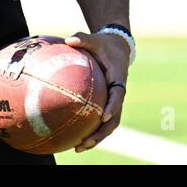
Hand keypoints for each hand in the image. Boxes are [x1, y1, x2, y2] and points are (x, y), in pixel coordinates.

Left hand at [64, 31, 130, 151]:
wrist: (118, 47)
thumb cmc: (104, 43)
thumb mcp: (95, 39)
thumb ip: (83, 38)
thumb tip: (68, 40)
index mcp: (118, 78)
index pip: (118, 95)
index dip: (113, 107)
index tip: (104, 117)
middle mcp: (118, 92)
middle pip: (115, 118)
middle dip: (102, 132)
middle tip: (86, 141)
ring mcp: (114, 100)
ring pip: (110, 124)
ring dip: (98, 137)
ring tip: (79, 147)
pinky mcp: (108, 103)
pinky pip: (102, 120)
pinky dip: (92, 130)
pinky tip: (76, 138)